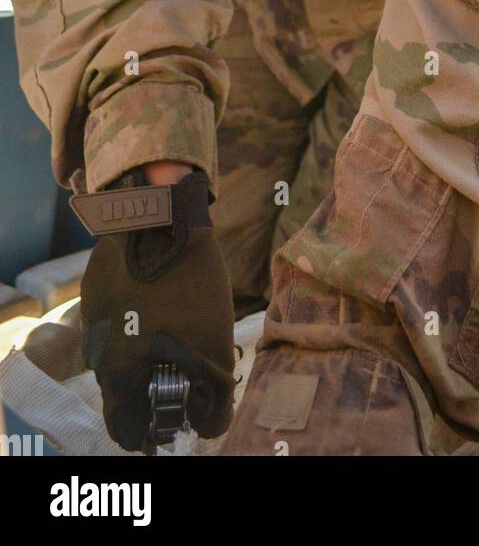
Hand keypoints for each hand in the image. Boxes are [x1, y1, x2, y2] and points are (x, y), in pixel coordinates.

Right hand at [80, 169, 235, 451]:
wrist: (164, 215)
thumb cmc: (194, 279)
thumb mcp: (217, 340)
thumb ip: (213, 389)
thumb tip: (207, 420)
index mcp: (120, 366)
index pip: (122, 423)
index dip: (145, 431)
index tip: (163, 431)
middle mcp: (98, 348)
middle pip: (119, 388)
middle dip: (146, 393)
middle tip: (174, 387)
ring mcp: (93, 317)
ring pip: (114, 353)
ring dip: (138, 355)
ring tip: (168, 345)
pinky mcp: (95, 290)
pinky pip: (112, 321)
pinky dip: (131, 323)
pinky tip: (155, 309)